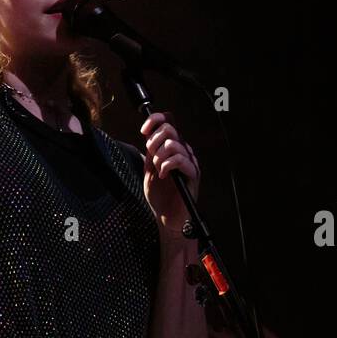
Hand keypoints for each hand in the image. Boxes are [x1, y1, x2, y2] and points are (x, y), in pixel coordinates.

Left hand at [140, 111, 200, 239]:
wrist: (166, 217)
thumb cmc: (159, 195)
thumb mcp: (149, 168)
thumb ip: (150, 151)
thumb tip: (148, 133)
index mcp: (173, 147)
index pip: (169, 121)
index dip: (155, 120)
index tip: (143, 130)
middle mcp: (183, 151)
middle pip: (170, 129)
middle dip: (154, 141)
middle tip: (150, 155)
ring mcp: (189, 162)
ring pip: (174, 144)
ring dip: (159, 156)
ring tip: (157, 169)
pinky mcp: (193, 174)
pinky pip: (180, 160)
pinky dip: (167, 165)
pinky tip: (163, 175)